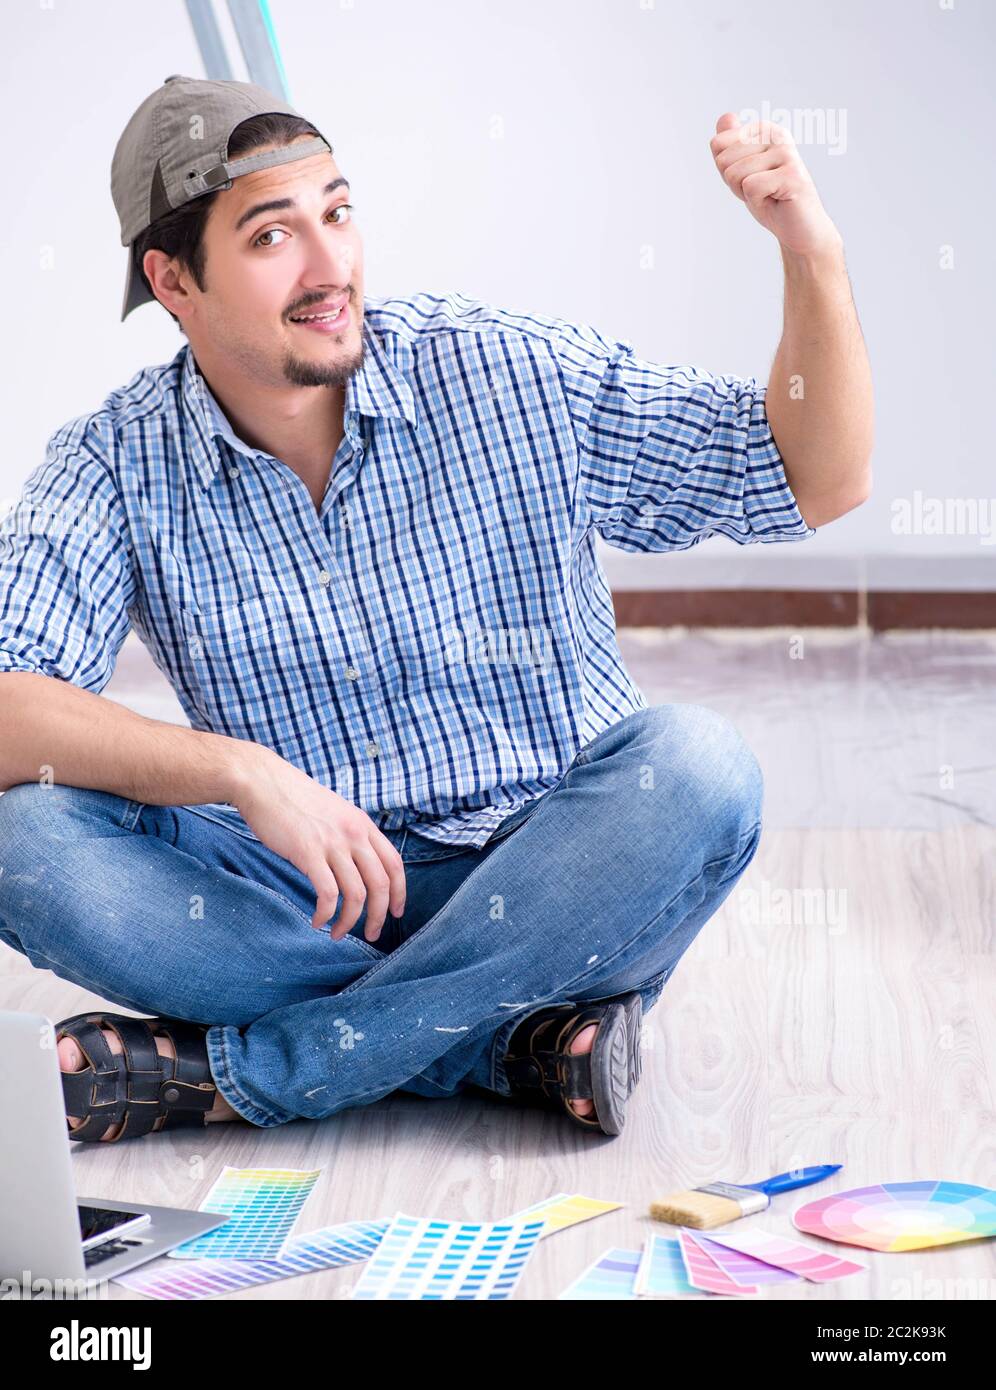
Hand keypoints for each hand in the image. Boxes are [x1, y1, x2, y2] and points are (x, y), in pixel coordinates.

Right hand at [232, 746, 405, 942]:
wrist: (261, 781)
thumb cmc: (292, 799)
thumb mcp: (333, 811)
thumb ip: (348, 834)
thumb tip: (355, 863)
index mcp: (362, 824)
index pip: (394, 864)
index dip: (399, 893)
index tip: (396, 913)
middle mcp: (354, 834)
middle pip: (381, 884)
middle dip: (379, 916)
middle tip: (370, 934)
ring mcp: (332, 843)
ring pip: (356, 894)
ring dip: (349, 922)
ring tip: (336, 934)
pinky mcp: (308, 852)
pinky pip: (327, 894)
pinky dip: (325, 914)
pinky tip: (317, 921)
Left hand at [709, 111, 842, 258]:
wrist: (798, 228)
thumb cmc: (771, 199)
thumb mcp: (743, 171)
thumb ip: (730, 144)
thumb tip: (725, 116)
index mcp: (764, 130)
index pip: (718, 145)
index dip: (727, 171)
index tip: (750, 178)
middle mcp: (777, 135)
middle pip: (724, 159)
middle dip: (735, 184)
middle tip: (761, 190)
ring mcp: (786, 153)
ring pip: (735, 174)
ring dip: (747, 194)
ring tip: (770, 195)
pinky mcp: (791, 175)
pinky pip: (750, 187)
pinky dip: (757, 201)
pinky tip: (776, 201)